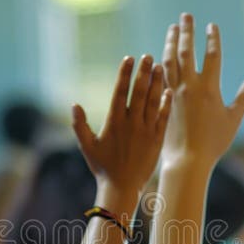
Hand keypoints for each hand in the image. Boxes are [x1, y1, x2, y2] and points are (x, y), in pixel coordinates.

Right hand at [72, 55, 171, 213]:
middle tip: (148, 56)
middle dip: (144, 72)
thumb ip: (79, 125)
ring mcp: (145, 131)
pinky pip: (163, 118)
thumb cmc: (103, 167)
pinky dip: (166, 104)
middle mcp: (131, 123)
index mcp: (114, 122)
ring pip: (153, 101)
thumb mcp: (87, 146)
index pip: (120, 91)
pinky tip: (169, 91)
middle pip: (139, 92)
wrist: (122, 187)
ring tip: (160, 67)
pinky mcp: (157, 139)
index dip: (125, 73)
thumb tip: (74, 105)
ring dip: (157, 83)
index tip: (129, 58)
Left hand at [161, 13, 243, 169]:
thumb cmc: (213, 143)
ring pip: (169, 62)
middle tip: (185, 16)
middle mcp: (189, 87)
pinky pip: (159, 78)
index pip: (212, 56)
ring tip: (172, 30)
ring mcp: (173, 94)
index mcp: (209, 89)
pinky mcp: (162, 102)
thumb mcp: (233, 119)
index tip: (211, 26)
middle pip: (187, 52)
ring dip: (171, 43)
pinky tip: (158, 56)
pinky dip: (159, 64)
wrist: (187, 160)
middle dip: (187, 32)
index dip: (213, 39)